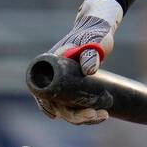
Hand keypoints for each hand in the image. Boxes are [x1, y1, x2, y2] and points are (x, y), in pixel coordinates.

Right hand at [34, 0, 122, 124]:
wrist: (100, 29)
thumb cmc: (95, 33)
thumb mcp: (94, 41)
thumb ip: (91, 53)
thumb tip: (89, 70)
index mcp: (51, 65)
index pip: (42, 91)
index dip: (48, 106)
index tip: (60, 115)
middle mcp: (54, 76)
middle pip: (57, 104)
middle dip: (75, 114)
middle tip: (96, 114)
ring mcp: (64, 82)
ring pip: (68, 107)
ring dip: (82, 116)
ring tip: (104, 115)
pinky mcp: (75, 86)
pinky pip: (76, 104)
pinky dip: (85, 112)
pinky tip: (96, 117)